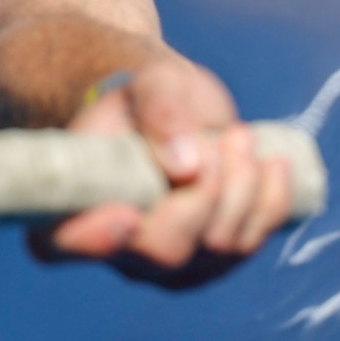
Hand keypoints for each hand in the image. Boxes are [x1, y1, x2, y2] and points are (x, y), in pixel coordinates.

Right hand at [27, 55, 293, 288]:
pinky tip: (274, 165)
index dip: (93, 240)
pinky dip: (270, 204)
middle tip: (230, 134)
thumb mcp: (151, 82)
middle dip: (211, 191)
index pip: (65, 242)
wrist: (169, 104)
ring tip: (242, 135)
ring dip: (245, 189)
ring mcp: (166, 259)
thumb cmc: (145, 92)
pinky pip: (247, 245)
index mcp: (73, 202)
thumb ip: (160, 111)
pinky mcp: (209, 256)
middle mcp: (116, 246)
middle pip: (167, 251)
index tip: (127, 215)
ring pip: (217, 250)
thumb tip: (186, 166)